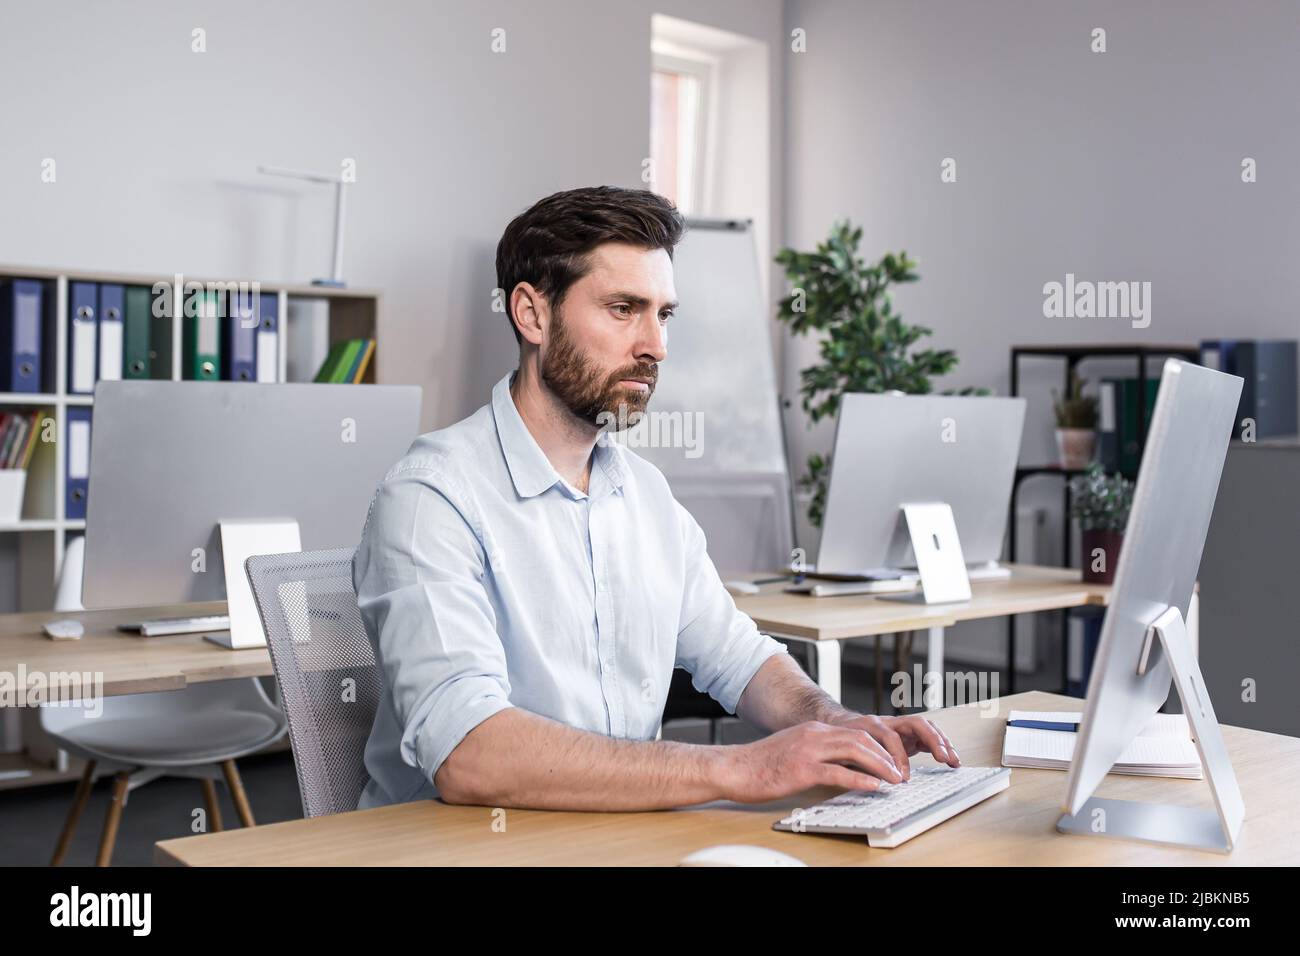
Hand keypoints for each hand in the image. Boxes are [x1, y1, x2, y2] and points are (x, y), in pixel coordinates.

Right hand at [719, 720, 905, 802]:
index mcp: (813, 730)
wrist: (734, 768)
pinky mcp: (801, 769)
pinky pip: (837, 772)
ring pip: (855, 751)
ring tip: (894, 779)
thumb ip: (817, 752)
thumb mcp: (793, 749)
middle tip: (901, 771)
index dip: (879, 747)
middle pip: (861, 738)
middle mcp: (814, 735)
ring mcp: (808, 751)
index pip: (856, 732)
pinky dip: (859, 780)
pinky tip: (872, 787)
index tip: (892, 761)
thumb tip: (841, 766)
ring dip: (880, 766)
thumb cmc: (761, 764)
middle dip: (886, 754)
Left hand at [825, 712, 960, 778]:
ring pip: (926, 727)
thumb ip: (856, 763)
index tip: (901, 777)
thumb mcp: (844, 751)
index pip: (890, 736)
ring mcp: (901, 726)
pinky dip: (942, 746)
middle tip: (943, 758)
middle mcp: (889, 722)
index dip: (897, 756)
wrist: (840, 724)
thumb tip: (867, 779)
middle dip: (932, 740)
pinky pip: (928, 736)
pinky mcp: (908, 734)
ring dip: (942, 742)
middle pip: (915, 723)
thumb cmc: (842, 740)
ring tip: (953, 760)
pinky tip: (951, 761)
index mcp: (871, 724)